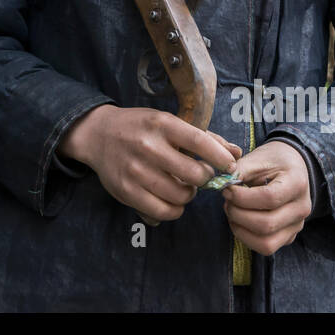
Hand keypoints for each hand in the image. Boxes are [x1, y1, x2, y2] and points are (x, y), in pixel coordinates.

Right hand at [58, 105, 241, 222]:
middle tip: (199, 176)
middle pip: (194, 174)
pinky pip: (163, 211)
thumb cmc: (140, 128)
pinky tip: (171, 200)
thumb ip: (204, 138)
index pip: (201, 142)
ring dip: (189, 195)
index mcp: (162, 124)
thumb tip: (236, 154)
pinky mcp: (126, 191)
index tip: (228, 167)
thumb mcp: (169, 122)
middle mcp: (149, 146)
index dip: (221, 158)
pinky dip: (174, 210)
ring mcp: (136, 170)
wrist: (98, 134)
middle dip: (204, 179)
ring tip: (182, 186)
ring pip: (181, 196)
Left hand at [221, 140, 311, 254]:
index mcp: (297, 184)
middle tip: (226, 200)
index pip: (269, 198)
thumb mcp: (258, 158)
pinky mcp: (289, 236)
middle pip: (266, 224)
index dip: (242, 197)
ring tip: (232, 211)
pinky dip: (247, 237)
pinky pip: (266, 247)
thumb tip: (221, 185)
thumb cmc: (274, 161)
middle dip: (238, 214)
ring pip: (266, 243)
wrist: (293, 167)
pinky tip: (239, 220)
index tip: (226, 189)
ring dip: (241, 229)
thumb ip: (240, 170)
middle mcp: (302, 208)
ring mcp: (297, 225)